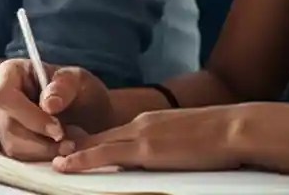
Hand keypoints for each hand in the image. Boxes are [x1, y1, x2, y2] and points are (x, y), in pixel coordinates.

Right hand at [0, 60, 112, 160]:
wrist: (85, 109)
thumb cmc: (78, 88)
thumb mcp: (78, 79)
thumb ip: (65, 86)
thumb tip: (48, 105)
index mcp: (9, 74)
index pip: (3, 97)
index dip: (28, 116)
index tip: (57, 129)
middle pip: (7, 127)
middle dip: (40, 141)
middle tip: (69, 144)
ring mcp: (2, 123)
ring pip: (12, 147)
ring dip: (43, 152)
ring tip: (67, 146)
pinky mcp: (11, 143)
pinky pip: (20, 159)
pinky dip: (42, 159)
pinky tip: (59, 152)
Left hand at [53, 105, 250, 172]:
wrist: (234, 129)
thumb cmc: (219, 138)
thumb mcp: (185, 139)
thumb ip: (165, 148)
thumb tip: (157, 161)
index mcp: (150, 124)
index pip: (114, 135)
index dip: (92, 144)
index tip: (73, 150)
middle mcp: (140, 125)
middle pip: (99, 138)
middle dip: (76, 148)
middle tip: (53, 157)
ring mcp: (141, 135)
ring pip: (98, 145)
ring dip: (75, 155)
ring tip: (54, 164)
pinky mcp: (146, 150)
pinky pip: (107, 155)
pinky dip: (85, 159)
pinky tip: (68, 165)